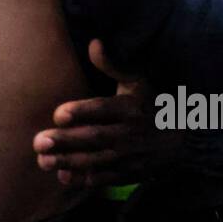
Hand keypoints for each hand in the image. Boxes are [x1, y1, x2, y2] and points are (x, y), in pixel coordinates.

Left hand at [33, 40, 179, 186]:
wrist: (183, 141)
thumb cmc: (150, 105)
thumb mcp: (137, 81)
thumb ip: (112, 65)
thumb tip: (94, 42)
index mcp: (130, 107)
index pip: (103, 109)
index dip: (81, 112)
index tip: (58, 114)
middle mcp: (130, 133)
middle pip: (95, 137)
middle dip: (66, 140)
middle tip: (39, 141)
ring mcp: (130, 156)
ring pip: (97, 160)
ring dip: (69, 162)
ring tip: (43, 161)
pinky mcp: (130, 174)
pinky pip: (105, 178)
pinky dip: (85, 180)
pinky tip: (63, 177)